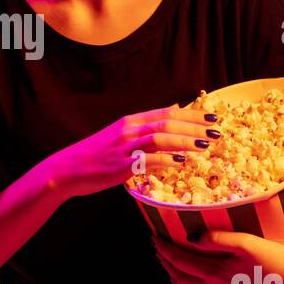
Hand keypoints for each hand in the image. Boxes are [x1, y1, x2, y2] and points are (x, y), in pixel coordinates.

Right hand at [44, 103, 220, 198]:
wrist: (67, 170)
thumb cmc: (96, 155)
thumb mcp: (119, 135)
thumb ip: (144, 127)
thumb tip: (172, 113)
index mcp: (130, 121)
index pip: (166, 112)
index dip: (191, 114)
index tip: (212, 118)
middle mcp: (128, 130)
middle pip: (167, 123)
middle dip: (194, 127)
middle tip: (216, 132)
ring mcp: (124, 148)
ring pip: (160, 138)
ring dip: (185, 141)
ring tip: (204, 146)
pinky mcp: (120, 167)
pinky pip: (147, 161)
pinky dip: (165, 161)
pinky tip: (180, 163)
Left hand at [151, 228, 283, 283]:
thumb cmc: (276, 261)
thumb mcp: (247, 242)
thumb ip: (216, 239)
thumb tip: (190, 238)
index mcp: (215, 275)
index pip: (180, 262)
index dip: (165, 250)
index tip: (155, 239)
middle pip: (180, 280)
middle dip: (165, 264)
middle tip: (158, 250)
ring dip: (175, 281)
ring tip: (169, 268)